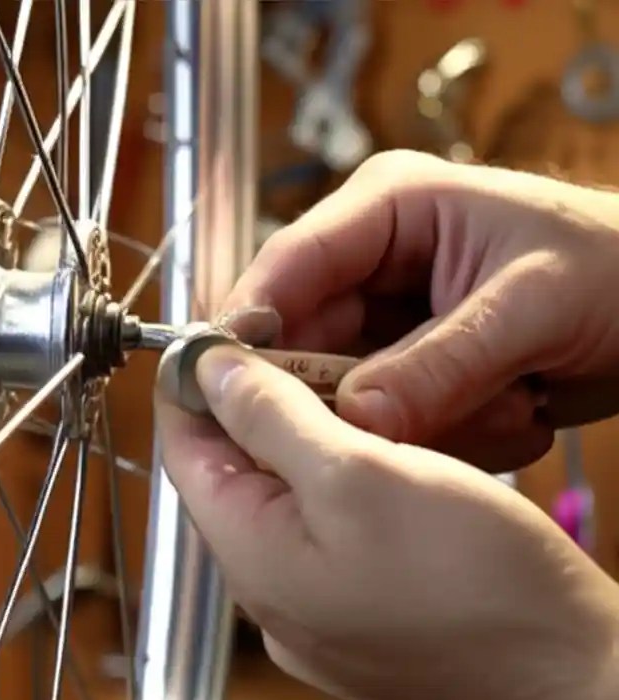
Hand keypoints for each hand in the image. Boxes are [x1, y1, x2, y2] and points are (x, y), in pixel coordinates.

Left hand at [156, 344, 618, 699]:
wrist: (571, 684)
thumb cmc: (475, 587)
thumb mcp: (360, 474)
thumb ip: (273, 419)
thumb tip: (208, 371)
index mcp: (249, 556)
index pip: (184, 448)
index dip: (193, 381)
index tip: (220, 330)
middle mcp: (269, 591)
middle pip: (233, 473)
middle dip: (256, 404)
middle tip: (297, 346)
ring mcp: (316, 610)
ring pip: (287, 500)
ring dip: (305, 439)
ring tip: (346, 388)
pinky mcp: (364, 615)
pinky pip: (330, 534)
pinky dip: (343, 483)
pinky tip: (383, 453)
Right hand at [229, 150, 618, 470]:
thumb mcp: (531, 307)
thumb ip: (441, 362)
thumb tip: (357, 418)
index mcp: (389, 206)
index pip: (290, 261)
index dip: (252, 323)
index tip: (230, 384)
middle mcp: (374, 259)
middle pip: (305, 338)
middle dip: (352, 393)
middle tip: (398, 430)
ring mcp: (392, 315)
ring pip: (345, 389)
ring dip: (415, 417)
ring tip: (506, 404)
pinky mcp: (412, 363)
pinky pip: (387, 414)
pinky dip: (442, 431)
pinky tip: (513, 413)